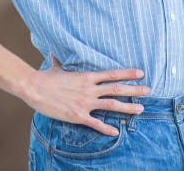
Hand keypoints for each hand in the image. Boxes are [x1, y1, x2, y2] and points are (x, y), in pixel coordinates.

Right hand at [23, 54, 149, 135]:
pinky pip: (95, 123)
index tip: (141, 73)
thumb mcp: (56, 67)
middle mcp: (90, 89)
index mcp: (87, 77)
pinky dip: (106, 128)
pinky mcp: (78, 115)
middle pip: (117, 89)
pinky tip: (116, 132)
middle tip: (148, 90)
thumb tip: (55, 51)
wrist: (34, 88)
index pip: (112, 74)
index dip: (128, 73)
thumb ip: (61, 61)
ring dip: (127, 107)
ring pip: (111, 105)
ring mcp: (85, 103)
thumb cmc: (45, 77)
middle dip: (134, 90)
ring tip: (140, 109)